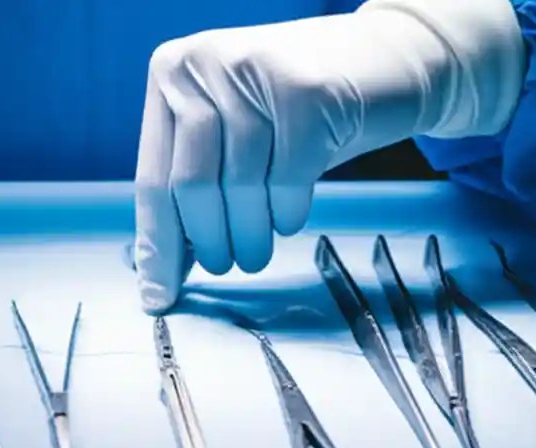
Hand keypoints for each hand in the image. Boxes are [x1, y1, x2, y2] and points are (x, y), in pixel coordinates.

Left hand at [133, 0, 523, 312]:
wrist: (382, 61)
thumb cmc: (297, 112)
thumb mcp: (233, 135)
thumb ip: (192, 185)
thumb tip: (158, 272)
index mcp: (171, 73)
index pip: (153, 178)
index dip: (158, 246)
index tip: (159, 298)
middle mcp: (203, 63)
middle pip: (190, 186)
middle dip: (208, 244)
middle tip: (226, 266)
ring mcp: (254, 72)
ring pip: (239, 188)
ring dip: (250, 237)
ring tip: (257, 252)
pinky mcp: (306, 90)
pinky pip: (287, 181)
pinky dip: (288, 213)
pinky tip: (290, 217)